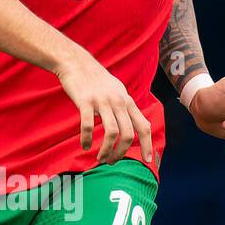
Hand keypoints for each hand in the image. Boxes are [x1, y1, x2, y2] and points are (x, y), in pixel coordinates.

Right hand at [55, 48, 152, 166]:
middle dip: (121, 153)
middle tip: (111, 162)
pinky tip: (85, 145)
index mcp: (127, 101)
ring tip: (100, 158)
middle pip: (128, 134)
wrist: (76, 62)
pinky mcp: (85, 101)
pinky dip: (87, 140)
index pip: (143, 126)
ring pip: (111, 133)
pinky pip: (89, 126)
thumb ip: (125, 107)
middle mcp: (118, 102)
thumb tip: (131, 125)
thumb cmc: (96, 80)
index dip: (147, 144)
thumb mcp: (117, 90)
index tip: (147, 160)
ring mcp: (102, 101)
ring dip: (106, 151)